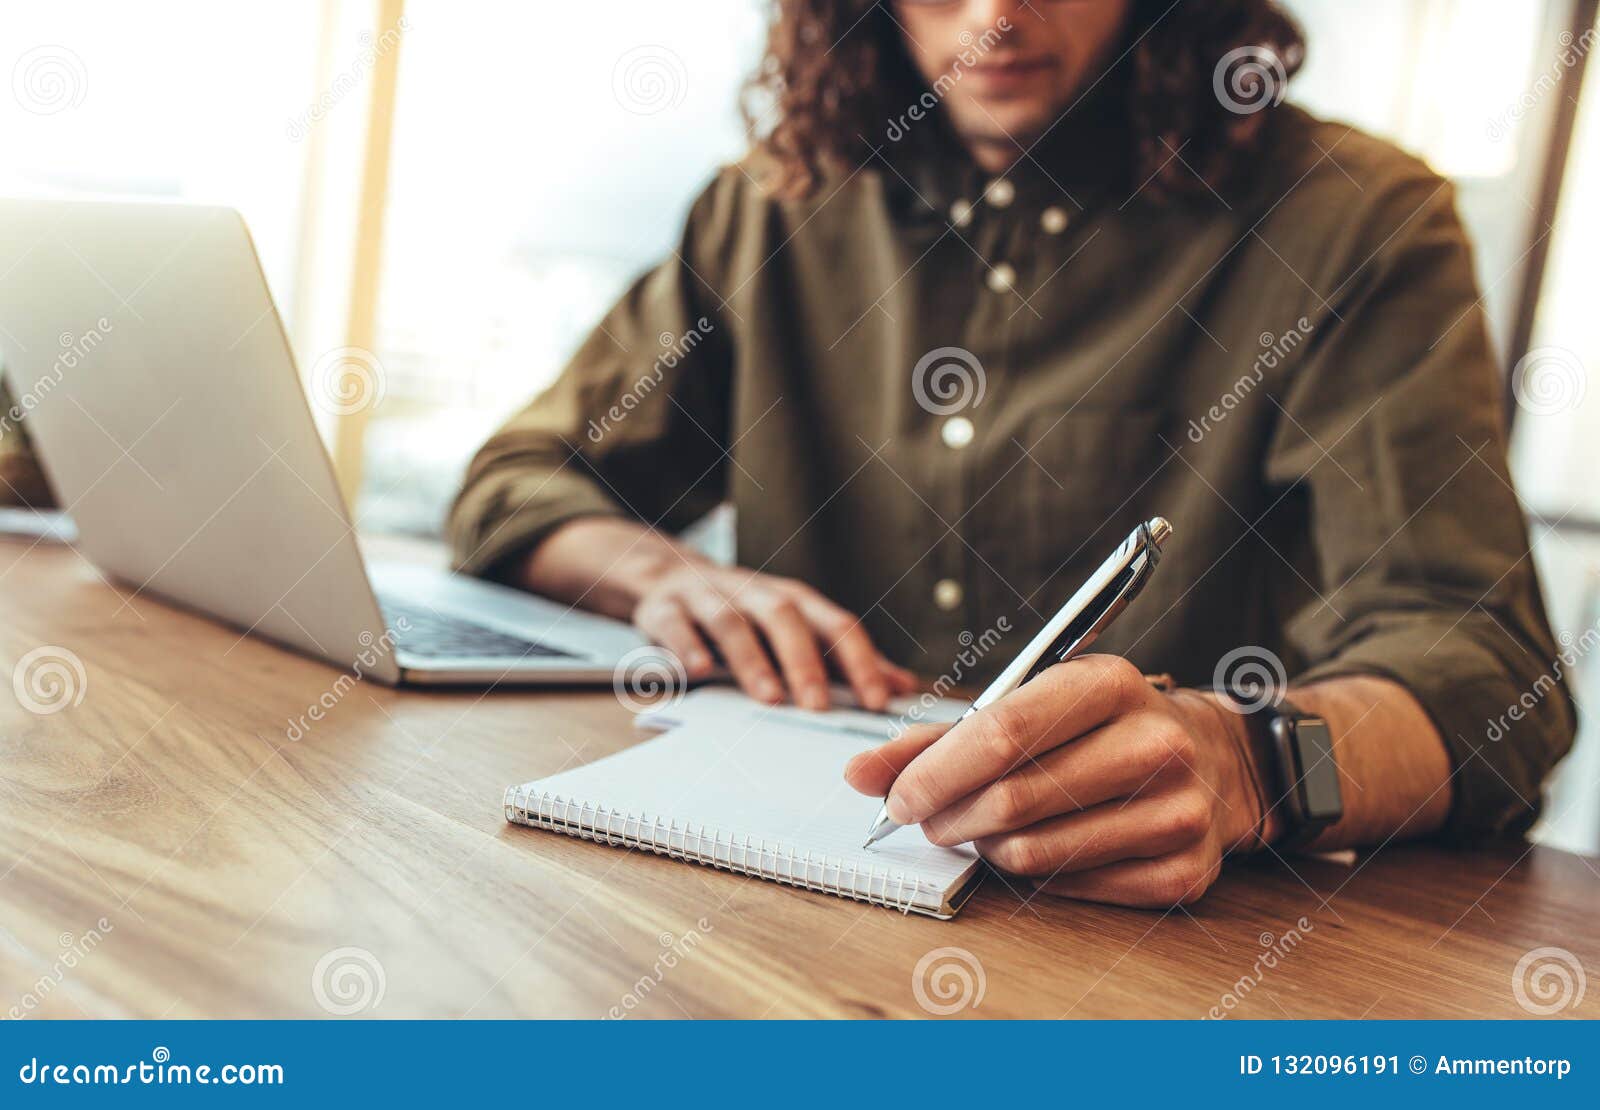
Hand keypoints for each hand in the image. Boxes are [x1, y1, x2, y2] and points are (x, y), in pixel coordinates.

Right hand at [632, 562, 917, 710]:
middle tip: (819, 706)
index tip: (878, 701)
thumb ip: (846, 660)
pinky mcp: (666, 608)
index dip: (859, 661)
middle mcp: (756, 593)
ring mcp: (709, 597)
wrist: (671, 579)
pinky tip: (698, 671)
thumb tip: (904, 685)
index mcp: (796, 601)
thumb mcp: (799, 629)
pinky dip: (687, 645)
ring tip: (769, 697)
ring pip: (733, 622)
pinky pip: (676, 624)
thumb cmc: (747, 615)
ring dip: (752, 659)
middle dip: (805, 662)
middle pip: (786, 619)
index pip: (836, 626)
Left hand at [843, 655, 1266, 907]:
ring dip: (984, 849)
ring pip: (1033, 852)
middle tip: (930, 819)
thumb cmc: (1102, 726)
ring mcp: (1178, 811)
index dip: (935, 772)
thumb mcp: (1032, 703)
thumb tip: (858, 774)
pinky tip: (1034, 847)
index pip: (1004, 732)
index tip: (895, 796)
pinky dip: (1033, 875)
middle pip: (1012, 799)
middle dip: (949, 817)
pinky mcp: (1184, 871)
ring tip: (980, 829)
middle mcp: (1154, 743)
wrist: (1215, 758)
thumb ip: (939, 737)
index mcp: (1110, 683)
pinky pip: (1070, 889)